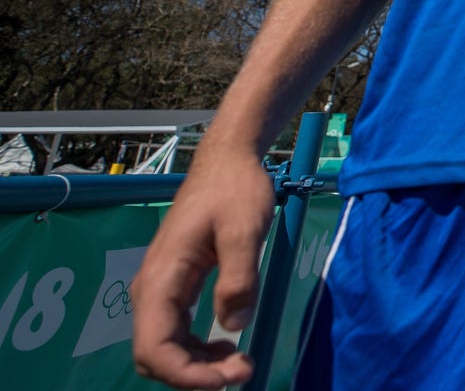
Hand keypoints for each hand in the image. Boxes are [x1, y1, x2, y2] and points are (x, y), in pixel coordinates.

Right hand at [130, 150, 275, 388]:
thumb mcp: (245, 230)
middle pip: (154, 356)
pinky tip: (228, 345)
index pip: (155, 348)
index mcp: (161, 279)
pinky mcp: (175, 288)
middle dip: (193, 375)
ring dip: (196, 366)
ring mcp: (161, 290)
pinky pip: (175, 333)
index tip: (230, 377)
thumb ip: (239, 278)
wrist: (226, 161)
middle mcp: (151, 290)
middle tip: (243, 371)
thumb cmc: (235, 190)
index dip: (187, 375)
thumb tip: (233, 327)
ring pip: (163, 348)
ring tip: (240, 362)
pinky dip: (197, 350)